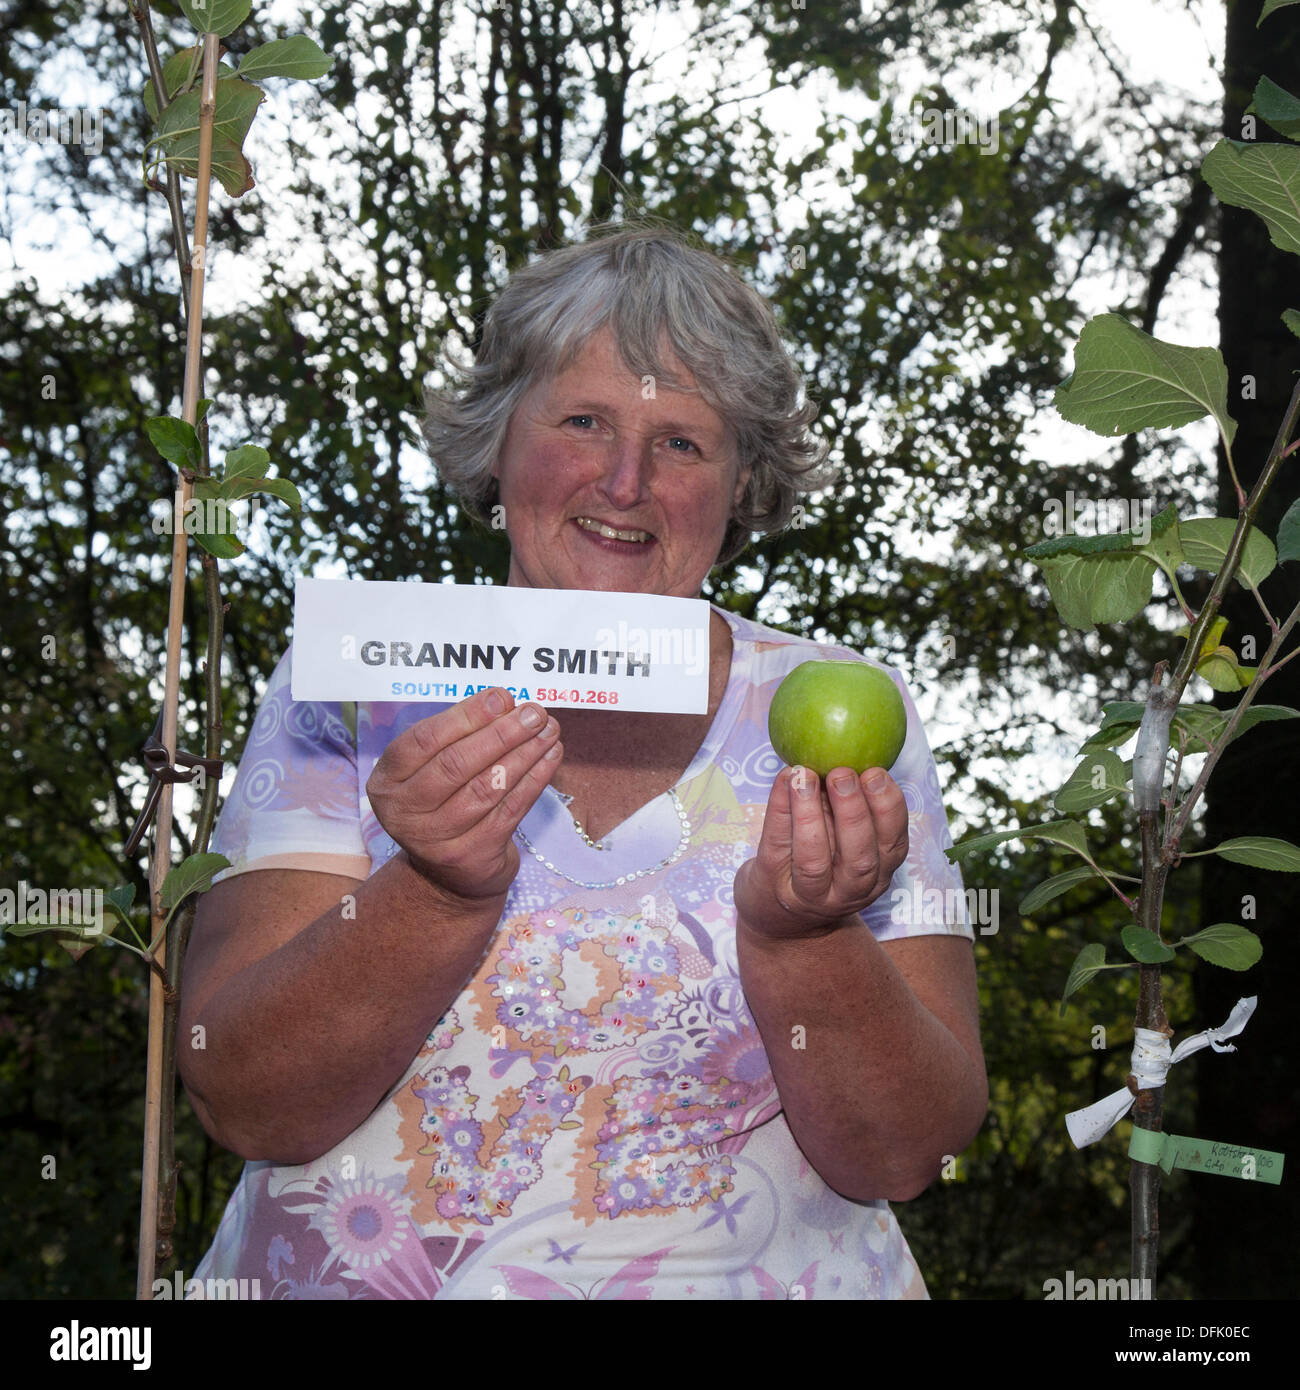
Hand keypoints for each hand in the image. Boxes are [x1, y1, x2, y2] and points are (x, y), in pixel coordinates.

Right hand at [365, 687, 562, 902]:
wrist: (447, 876)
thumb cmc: (443, 804)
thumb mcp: (431, 771)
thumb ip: (456, 738)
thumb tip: (504, 703)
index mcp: (387, 781)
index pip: (424, 740)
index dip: (466, 716)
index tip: (502, 697)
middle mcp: (404, 812)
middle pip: (456, 763)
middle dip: (501, 733)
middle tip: (534, 712)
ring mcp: (435, 838)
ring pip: (487, 786)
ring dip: (524, 753)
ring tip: (548, 729)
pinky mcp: (471, 855)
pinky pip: (510, 809)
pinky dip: (534, 779)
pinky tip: (550, 756)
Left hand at [733, 764, 908, 940]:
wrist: (778, 915)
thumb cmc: (821, 859)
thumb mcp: (847, 841)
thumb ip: (852, 804)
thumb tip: (854, 744)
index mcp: (877, 873)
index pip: (893, 846)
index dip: (889, 810)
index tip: (877, 773)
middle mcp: (849, 891)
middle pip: (859, 858)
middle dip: (854, 812)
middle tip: (844, 773)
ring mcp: (809, 895)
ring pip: (815, 860)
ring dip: (810, 814)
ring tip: (805, 775)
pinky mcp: (772, 886)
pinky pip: (777, 847)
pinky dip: (780, 809)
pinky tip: (783, 779)